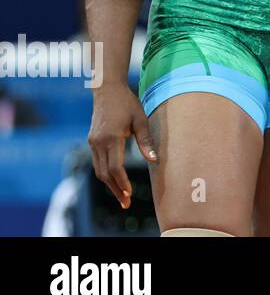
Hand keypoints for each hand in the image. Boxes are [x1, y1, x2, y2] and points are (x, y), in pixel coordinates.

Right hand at [87, 81, 157, 208]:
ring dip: (110, 185)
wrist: (107, 90)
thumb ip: (145, 141)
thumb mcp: (140, 119)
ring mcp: (93, 143)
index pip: (115, 168)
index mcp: (111, 138)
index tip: (129, 194)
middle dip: (116, 190)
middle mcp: (98, 143)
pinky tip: (115, 181)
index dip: (122, 183)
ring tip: (122, 196)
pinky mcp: (92, 142)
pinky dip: (105, 174)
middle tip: (126, 203)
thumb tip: (154, 160)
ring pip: (99, 170)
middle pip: (105, 174)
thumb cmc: (128, 104)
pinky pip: (97, 163)